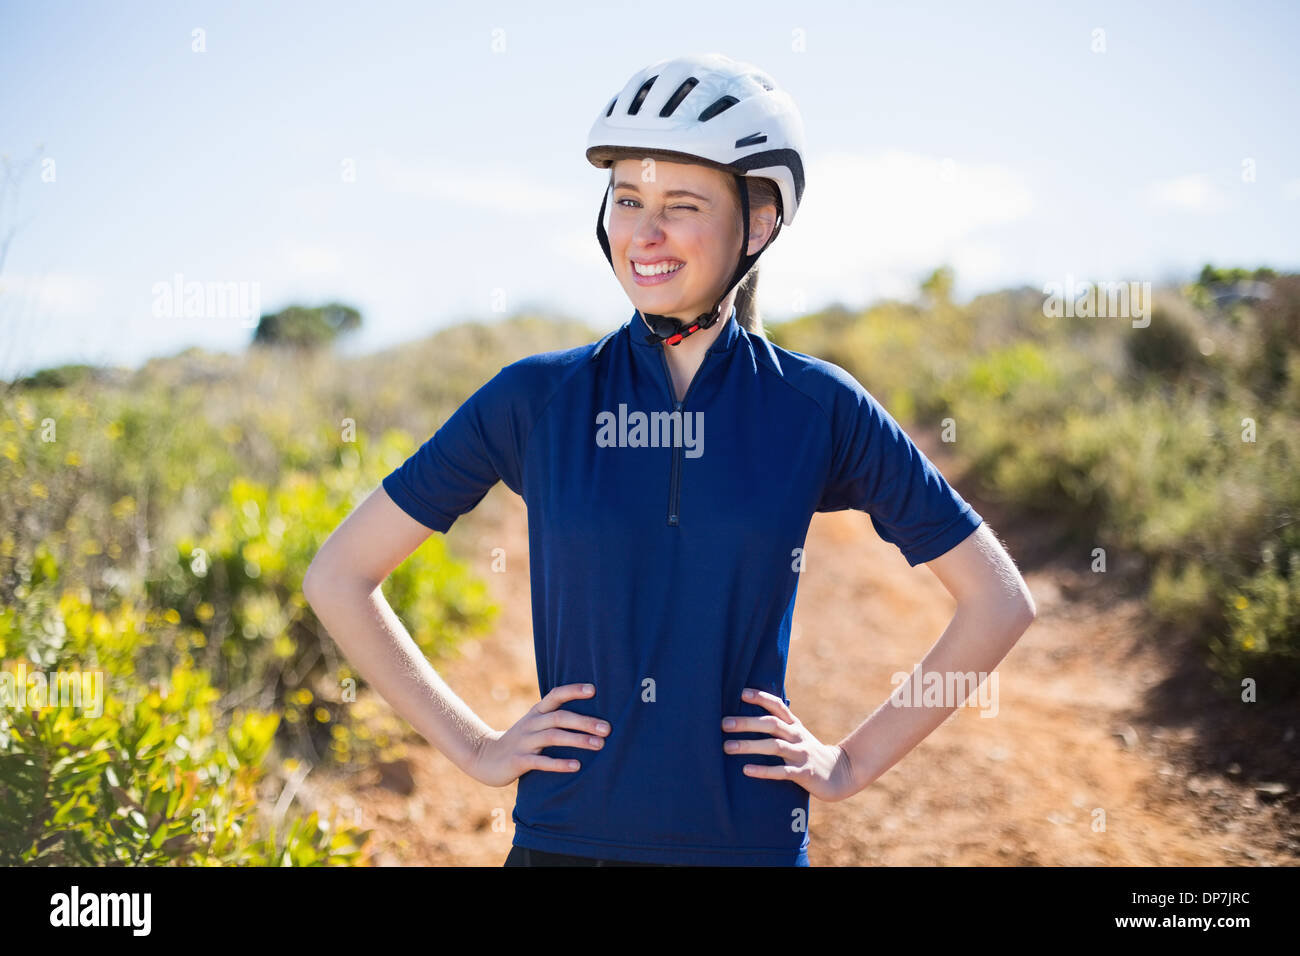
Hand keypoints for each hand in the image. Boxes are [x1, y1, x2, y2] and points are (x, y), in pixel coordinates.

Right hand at [467, 683, 609, 787]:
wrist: (484, 757)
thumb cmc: (520, 740)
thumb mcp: (535, 724)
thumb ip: (555, 718)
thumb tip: (591, 716)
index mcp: (536, 712)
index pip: (555, 695)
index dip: (573, 690)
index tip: (594, 689)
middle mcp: (531, 723)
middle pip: (559, 717)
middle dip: (585, 722)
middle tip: (608, 728)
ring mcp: (524, 742)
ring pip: (553, 737)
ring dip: (577, 740)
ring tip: (599, 745)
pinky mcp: (519, 761)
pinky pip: (541, 761)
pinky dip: (559, 763)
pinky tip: (576, 766)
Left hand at [721, 688, 857, 801]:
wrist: (840, 773)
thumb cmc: (808, 753)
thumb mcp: (797, 736)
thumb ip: (779, 726)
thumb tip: (748, 716)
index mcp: (795, 725)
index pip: (778, 706)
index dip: (761, 698)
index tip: (742, 693)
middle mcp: (797, 736)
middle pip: (772, 724)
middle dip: (747, 723)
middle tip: (724, 724)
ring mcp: (801, 754)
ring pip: (774, 746)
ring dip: (749, 746)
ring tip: (728, 747)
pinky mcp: (804, 773)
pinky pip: (782, 772)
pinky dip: (764, 770)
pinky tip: (746, 770)